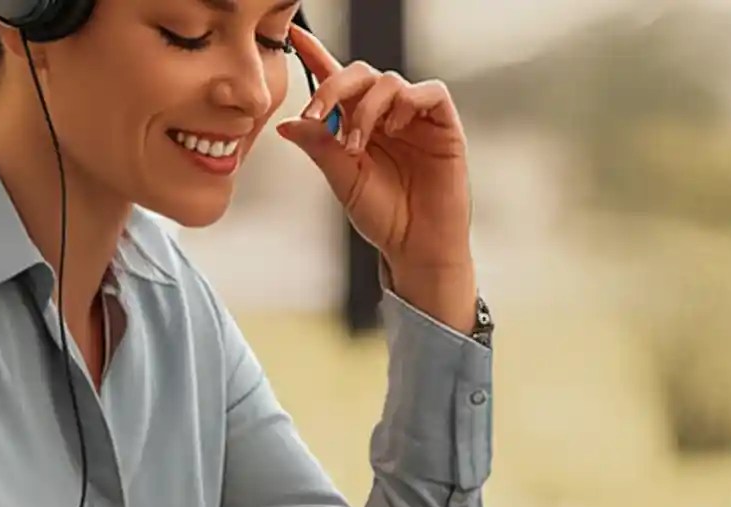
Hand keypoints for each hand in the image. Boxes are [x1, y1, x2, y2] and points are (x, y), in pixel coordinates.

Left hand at [277, 26, 476, 332]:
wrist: (415, 247)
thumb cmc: (383, 217)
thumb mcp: (342, 181)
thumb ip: (319, 147)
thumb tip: (286, 122)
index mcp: (358, 124)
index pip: (336, 82)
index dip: (316, 55)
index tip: (293, 35)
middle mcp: (386, 116)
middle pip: (361, 74)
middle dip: (335, 86)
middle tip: (319, 114)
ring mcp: (415, 119)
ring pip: (390, 81)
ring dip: (367, 107)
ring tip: (358, 144)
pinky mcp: (444, 126)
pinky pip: (429, 93)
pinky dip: (406, 103)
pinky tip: (393, 128)